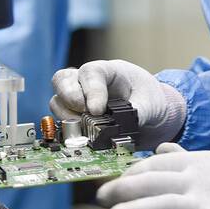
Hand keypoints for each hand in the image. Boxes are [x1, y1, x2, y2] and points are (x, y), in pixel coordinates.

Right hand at [50, 59, 185, 149]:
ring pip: (57, 99)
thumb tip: (121, 125)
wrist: (150, 112)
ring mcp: (78, 97)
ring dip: (65, 115)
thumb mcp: (152, 104)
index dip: (91, 90)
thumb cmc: (150, 100)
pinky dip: (65, 128)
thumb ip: (138, 112)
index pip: (91, 73)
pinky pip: (61, 119)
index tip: (97, 110)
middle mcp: (88, 82)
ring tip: (81, 129)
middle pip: (63, 79)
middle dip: (69, 97)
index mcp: (109, 71)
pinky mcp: (75, 115)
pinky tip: (78, 137)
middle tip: (81, 116)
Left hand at [96, 143, 209, 208]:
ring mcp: (206, 200)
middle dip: (123, 190)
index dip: (130, 174)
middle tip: (102, 198)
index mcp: (197, 162)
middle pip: (152, 182)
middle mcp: (197, 178)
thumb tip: (160, 149)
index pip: (155, 165)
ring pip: (162, 204)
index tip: (112, 182)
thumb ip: (185, 157)